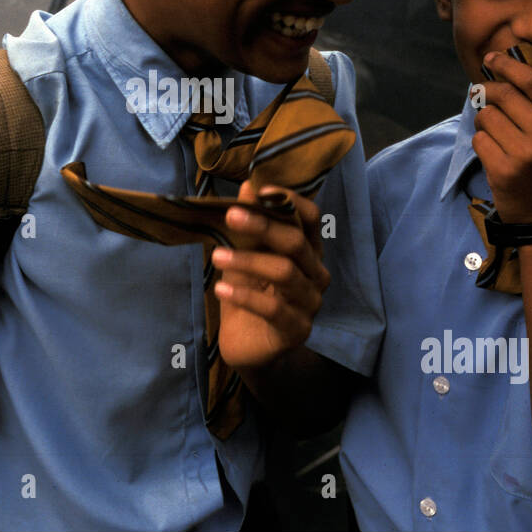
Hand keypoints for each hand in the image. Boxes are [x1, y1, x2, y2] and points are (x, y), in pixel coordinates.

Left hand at [211, 180, 329, 370]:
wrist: (249, 346)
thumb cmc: (248, 293)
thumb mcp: (245, 254)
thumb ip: (250, 225)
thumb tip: (248, 186)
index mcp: (306, 250)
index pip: (311, 218)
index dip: (290, 200)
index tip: (260, 189)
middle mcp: (315, 273)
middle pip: (295, 242)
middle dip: (262, 225)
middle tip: (230, 215)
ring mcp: (310, 302)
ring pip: (284, 273)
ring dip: (247, 261)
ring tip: (215, 256)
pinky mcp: (298, 329)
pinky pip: (274, 308)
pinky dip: (245, 296)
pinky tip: (220, 288)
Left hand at [473, 51, 531, 223]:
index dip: (509, 65)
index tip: (491, 58)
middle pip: (505, 95)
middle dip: (487, 90)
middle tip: (480, 91)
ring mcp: (526, 153)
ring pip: (488, 116)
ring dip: (484, 119)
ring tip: (493, 130)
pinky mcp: (504, 169)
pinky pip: (479, 139)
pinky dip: (480, 142)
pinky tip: (492, 151)